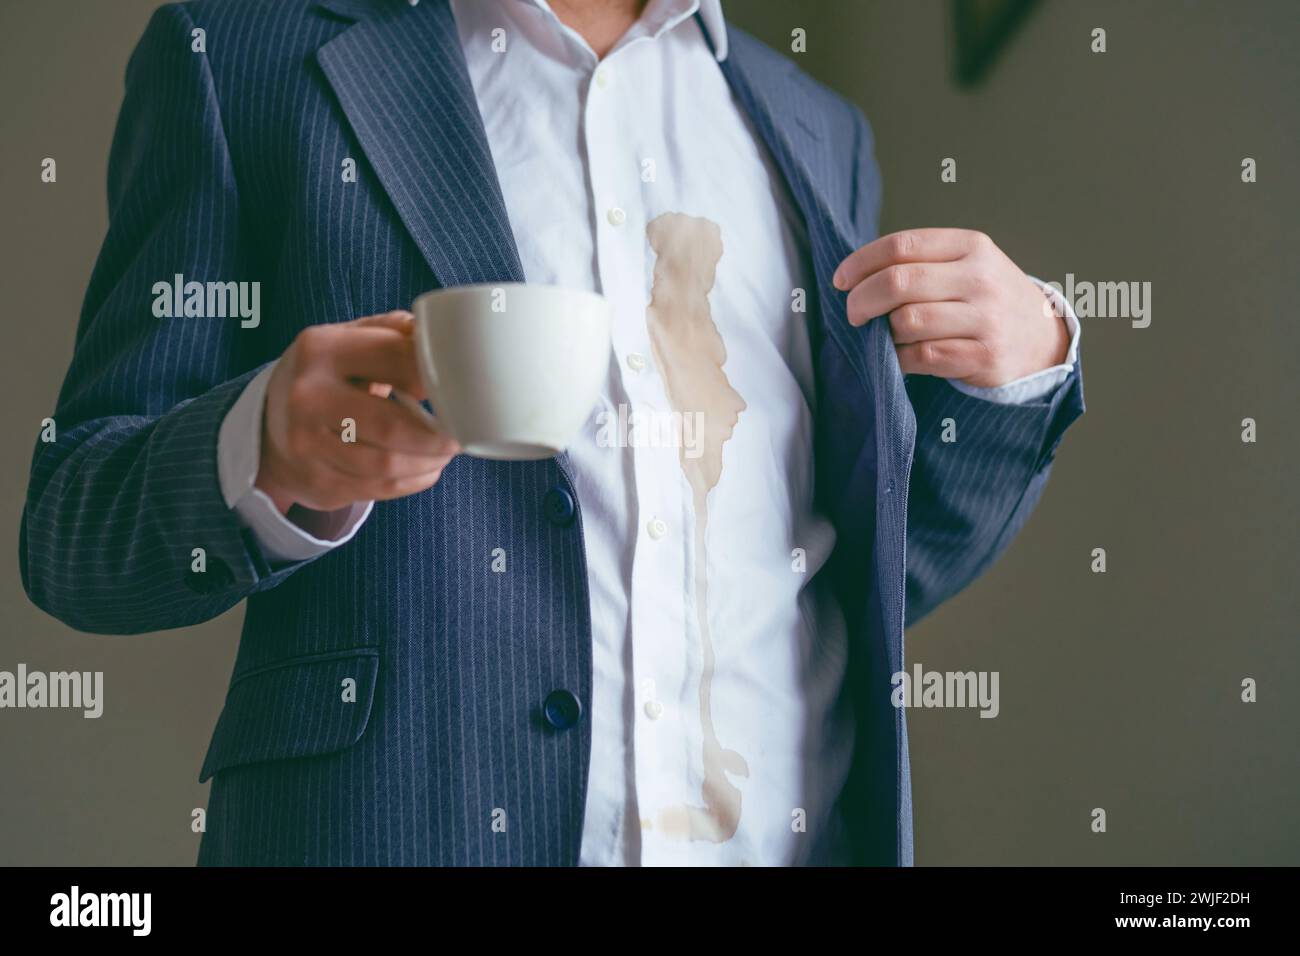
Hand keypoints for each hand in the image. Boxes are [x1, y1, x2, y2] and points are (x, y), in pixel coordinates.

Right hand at [256, 311, 459, 514]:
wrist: (271, 422)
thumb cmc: (328, 375)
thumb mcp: (348, 339)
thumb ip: (393, 332)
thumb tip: (445, 338)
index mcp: (321, 350)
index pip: (393, 358)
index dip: (435, 374)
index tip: (461, 386)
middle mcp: (307, 398)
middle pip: (391, 426)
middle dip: (438, 436)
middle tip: (462, 435)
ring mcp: (306, 445)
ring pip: (386, 465)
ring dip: (429, 462)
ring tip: (445, 452)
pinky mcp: (316, 482)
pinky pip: (377, 489)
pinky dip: (412, 481)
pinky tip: (425, 468)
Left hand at [833, 228, 1068, 387]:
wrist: (1042, 339)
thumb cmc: (986, 299)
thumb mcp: (966, 265)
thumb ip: (921, 262)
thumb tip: (855, 277)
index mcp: (970, 246)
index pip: (901, 245)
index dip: (861, 262)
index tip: (841, 280)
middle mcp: (980, 279)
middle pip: (898, 282)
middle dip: (862, 300)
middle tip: (854, 314)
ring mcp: (985, 319)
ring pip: (906, 321)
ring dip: (884, 332)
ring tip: (887, 335)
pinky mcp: (984, 357)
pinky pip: (922, 356)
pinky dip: (901, 359)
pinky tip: (902, 356)